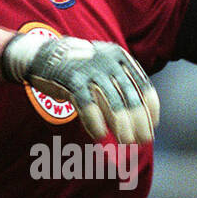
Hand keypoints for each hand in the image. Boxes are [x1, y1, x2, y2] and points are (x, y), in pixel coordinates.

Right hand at [1, 31, 159, 143]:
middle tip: (142, 140)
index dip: (150, 108)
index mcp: (120, 57)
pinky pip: (87, 105)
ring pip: (112, 102)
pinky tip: (100, 136)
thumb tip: (138, 119)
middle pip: (130, 96)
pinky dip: (95, 122)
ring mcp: (89, 70)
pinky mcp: (71, 80)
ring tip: (126, 142)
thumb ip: (119, 86)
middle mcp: (108, 61)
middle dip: (139, 122)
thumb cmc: (79, 69)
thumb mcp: (103, 68)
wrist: (43, 54)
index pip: (143, 85)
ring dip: (121, 126)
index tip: (153, 126)